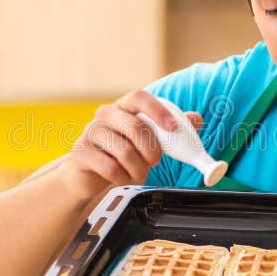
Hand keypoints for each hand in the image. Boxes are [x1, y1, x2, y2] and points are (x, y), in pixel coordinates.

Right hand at [62, 90, 202, 198]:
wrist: (87, 173)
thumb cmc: (120, 152)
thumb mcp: (146, 140)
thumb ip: (169, 129)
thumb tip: (195, 119)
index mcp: (124, 107)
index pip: (139, 97)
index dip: (158, 110)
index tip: (172, 127)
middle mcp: (106, 115)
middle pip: (135, 127)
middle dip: (152, 149)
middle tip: (155, 162)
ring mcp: (91, 132)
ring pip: (124, 151)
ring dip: (139, 169)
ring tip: (139, 174)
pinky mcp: (81, 153)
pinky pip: (110, 168)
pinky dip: (123, 178)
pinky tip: (122, 178)